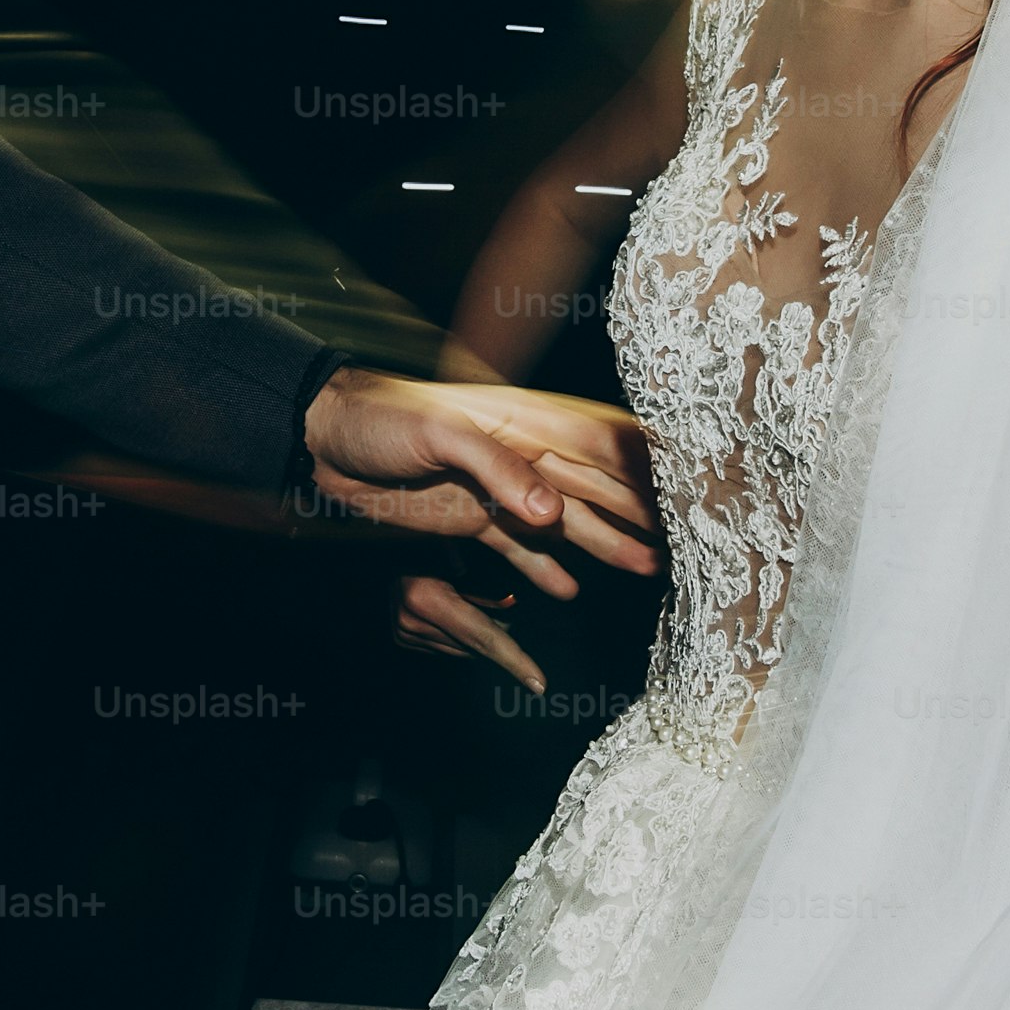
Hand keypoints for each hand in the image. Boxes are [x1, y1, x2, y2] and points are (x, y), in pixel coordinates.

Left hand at [303, 370, 657, 689]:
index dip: (643, 463)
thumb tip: (551, 513)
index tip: (688, 483)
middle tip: (685, 539)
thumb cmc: (379, 420)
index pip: (597, 443)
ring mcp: (498, 490)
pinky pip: (520, 548)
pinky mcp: (470, 520)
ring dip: (606, 544)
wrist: (321, 441)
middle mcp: (521, 455)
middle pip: (593, 486)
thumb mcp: (438, 433)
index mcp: (522, 423)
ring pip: (566, 521)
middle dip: (639, 512)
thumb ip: (497, 469)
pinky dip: (547, 568)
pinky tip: (571, 589)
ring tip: (648, 568)